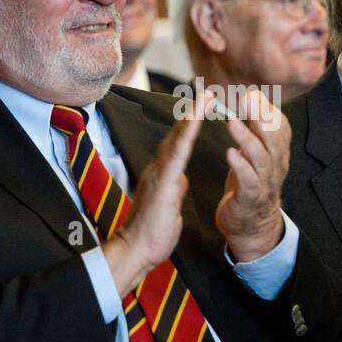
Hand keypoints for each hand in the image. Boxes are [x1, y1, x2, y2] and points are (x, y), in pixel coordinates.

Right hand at [102, 93, 205, 294]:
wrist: (136, 251)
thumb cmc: (151, 233)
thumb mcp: (169, 207)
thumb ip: (174, 190)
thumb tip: (180, 180)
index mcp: (163, 175)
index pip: (178, 145)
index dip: (189, 126)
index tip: (201, 108)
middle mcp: (158, 169)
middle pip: (177, 135)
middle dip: (191, 112)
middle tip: (206, 91)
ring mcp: (159, 174)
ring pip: (176, 140)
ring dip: (190, 117)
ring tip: (204, 97)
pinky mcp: (162, 183)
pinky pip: (177, 154)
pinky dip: (186, 135)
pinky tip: (195, 120)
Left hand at [215, 89, 288, 262]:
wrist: (251, 224)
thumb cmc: (249, 182)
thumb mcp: (255, 153)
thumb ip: (254, 128)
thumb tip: (250, 97)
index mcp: (277, 151)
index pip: (280, 125)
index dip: (267, 109)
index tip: (252, 92)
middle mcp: (276, 164)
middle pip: (273, 137)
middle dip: (260, 116)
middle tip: (246, 99)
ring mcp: (265, 181)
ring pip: (261, 157)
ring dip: (247, 138)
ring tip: (231, 122)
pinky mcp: (252, 197)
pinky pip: (249, 180)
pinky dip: (241, 166)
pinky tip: (230, 153)